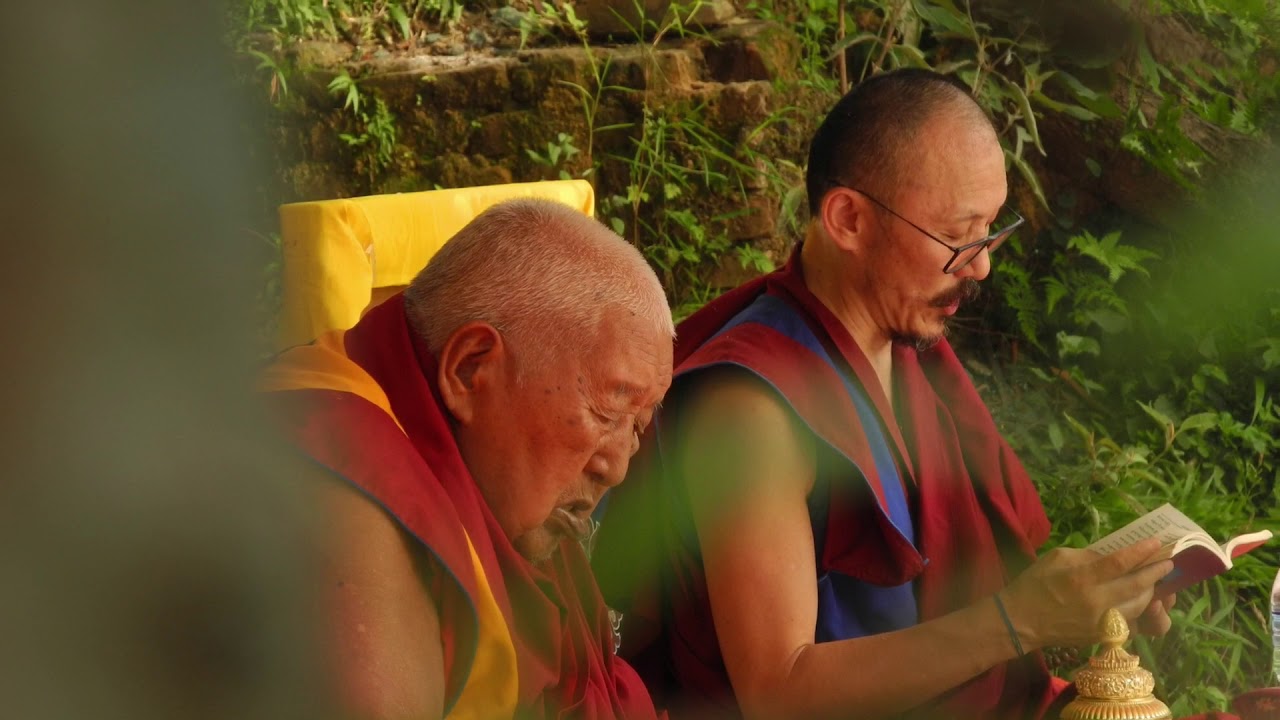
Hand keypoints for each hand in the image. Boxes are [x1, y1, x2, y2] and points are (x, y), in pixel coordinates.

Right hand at [1000, 537, 1173, 650]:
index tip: (1156, 543)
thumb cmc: (1034, 584)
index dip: (1141, 552)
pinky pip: (1130, 622)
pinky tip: (1139, 601)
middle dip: (1156, 573)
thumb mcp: (1055, 559)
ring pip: (1139, 607)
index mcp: (1081, 579)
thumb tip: (1111, 555)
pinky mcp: (1102, 636)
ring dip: (1151, 593)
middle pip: (1137, 586)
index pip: (1119, 563)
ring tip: (1155, 582)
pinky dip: (1137, 610)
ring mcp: (1101, 622)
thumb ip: (1086, 556)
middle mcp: (1096, 601)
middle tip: (1167, 564)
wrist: (1021, 622)